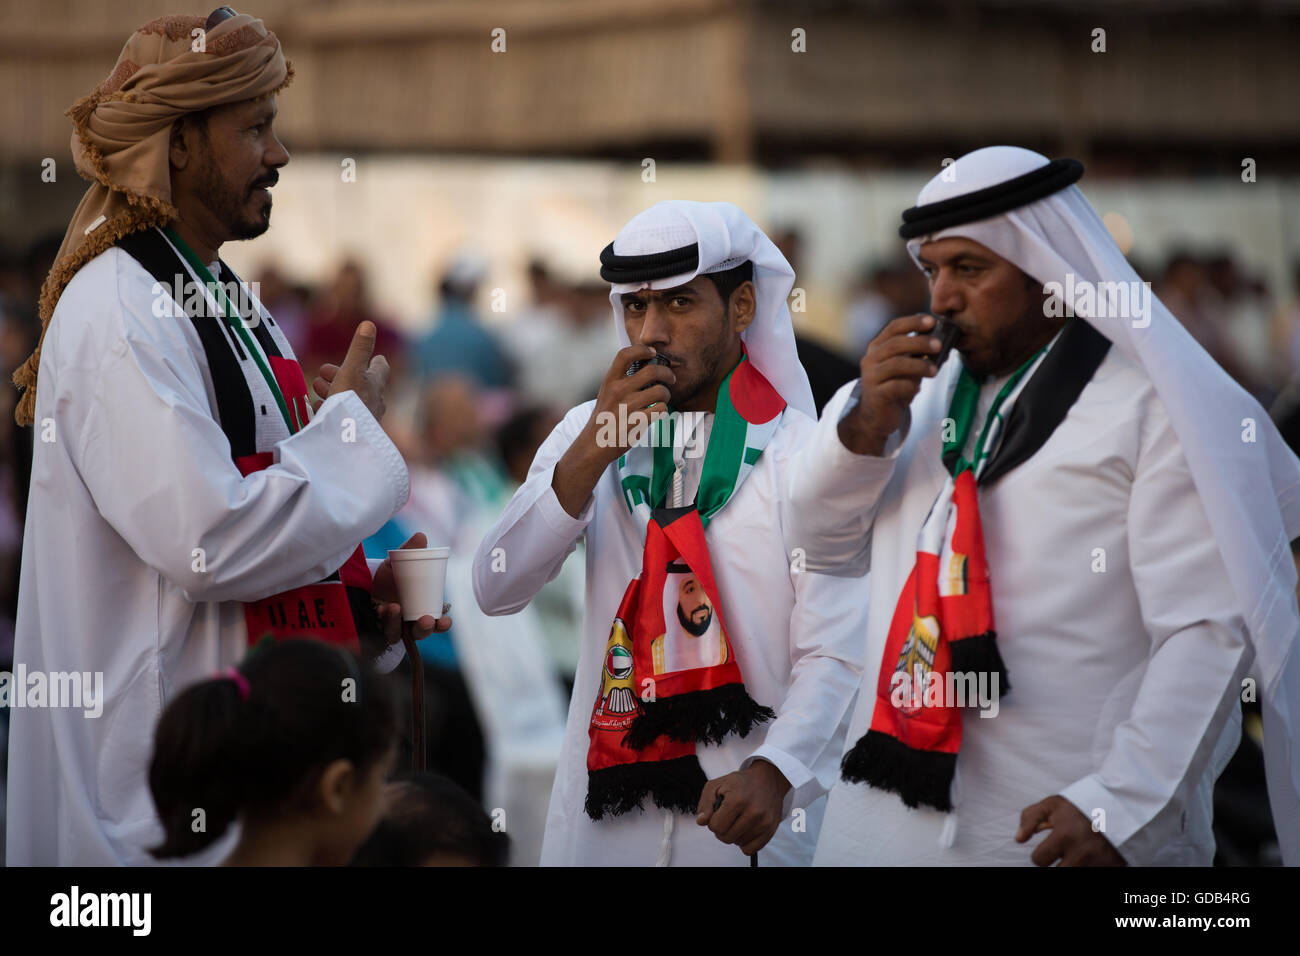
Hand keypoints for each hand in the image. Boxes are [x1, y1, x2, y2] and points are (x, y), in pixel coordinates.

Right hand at [315, 321, 389, 422]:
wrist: (347, 442)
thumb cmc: (351, 403)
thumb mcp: (352, 371)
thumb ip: (359, 349)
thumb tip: (369, 324)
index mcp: (376, 384)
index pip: (381, 368)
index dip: (375, 360)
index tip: (374, 357)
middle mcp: (374, 401)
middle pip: (361, 383)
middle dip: (341, 374)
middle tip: (323, 373)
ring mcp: (364, 418)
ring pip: (350, 399)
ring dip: (333, 390)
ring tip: (317, 388)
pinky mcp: (352, 432)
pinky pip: (342, 417)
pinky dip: (330, 410)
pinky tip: (319, 409)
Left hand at [369, 532, 451, 646]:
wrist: (360, 586)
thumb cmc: (386, 578)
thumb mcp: (396, 564)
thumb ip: (408, 552)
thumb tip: (421, 535)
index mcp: (420, 610)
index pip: (436, 622)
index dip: (442, 624)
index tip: (445, 621)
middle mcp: (407, 624)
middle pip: (420, 633)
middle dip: (426, 629)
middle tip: (428, 620)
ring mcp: (391, 629)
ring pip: (400, 635)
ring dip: (399, 623)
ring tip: (396, 607)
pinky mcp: (375, 632)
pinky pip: (381, 632)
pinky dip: (384, 621)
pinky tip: (382, 608)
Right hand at [584, 344, 676, 463]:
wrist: (594, 444)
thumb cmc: (604, 417)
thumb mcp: (606, 393)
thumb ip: (621, 379)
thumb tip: (645, 366)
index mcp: (609, 381)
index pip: (625, 355)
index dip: (642, 349)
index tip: (652, 352)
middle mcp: (618, 391)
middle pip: (651, 370)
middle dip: (667, 373)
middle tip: (671, 378)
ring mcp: (628, 406)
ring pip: (660, 391)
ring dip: (667, 394)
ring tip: (663, 398)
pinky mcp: (637, 421)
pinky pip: (661, 409)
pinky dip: (663, 409)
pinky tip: (658, 411)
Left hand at [696, 761, 790, 857]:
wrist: (767, 780)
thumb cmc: (739, 783)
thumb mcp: (717, 785)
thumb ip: (705, 804)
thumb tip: (701, 822)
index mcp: (738, 799)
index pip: (716, 826)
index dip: (712, 821)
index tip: (718, 812)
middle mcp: (753, 812)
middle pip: (726, 837)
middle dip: (722, 829)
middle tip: (727, 816)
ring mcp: (764, 822)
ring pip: (737, 843)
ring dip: (734, 834)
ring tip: (738, 819)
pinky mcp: (770, 830)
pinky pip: (750, 850)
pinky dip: (744, 842)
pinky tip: (745, 829)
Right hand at [839, 313, 940, 455]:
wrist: (876, 416)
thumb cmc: (894, 387)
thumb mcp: (906, 367)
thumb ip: (918, 355)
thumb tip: (942, 342)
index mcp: (878, 347)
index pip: (894, 327)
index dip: (913, 322)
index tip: (931, 321)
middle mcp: (871, 359)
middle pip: (896, 344)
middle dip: (920, 342)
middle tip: (939, 345)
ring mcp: (871, 376)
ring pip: (896, 364)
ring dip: (919, 366)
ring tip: (934, 371)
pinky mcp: (875, 394)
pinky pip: (895, 386)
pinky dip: (910, 386)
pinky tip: (917, 389)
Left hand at [1015, 794, 1126, 866]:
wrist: (1121, 806)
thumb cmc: (1082, 805)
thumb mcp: (1053, 804)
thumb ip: (1030, 817)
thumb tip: (1019, 839)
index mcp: (1064, 835)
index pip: (1039, 860)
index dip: (1040, 856)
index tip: (1048, 849)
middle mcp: (1082, 852)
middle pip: (1058, 873)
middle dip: (1056, 866)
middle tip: (1060, 856)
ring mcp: (1098, 862)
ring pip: (1074, 874)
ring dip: (1072, 867)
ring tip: (1074, 856)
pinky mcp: (1112, 868)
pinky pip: (1092, 873)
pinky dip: (1088, 868)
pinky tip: (1089, 859)